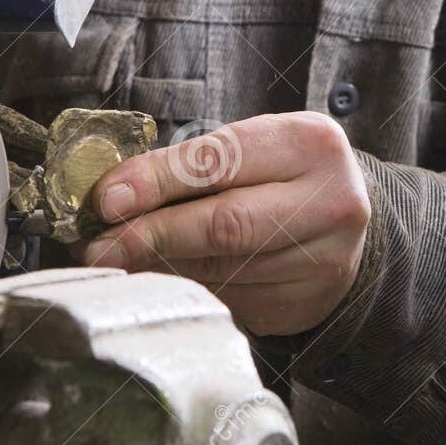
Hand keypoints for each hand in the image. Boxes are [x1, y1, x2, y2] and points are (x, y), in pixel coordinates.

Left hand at [77, 112, 371, 335]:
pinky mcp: (305, 301)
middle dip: (152, 235)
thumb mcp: (251, 147)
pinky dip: (190, 288)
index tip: (107, 199)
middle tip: (101, 247)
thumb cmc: (283, 173)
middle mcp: (329, 200)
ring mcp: (323, 258)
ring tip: (122, 260)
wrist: (345, 216)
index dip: (156, 182)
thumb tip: (112, 197)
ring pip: (222, 268)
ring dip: (162, 266)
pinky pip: (230, 299)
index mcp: (310, 143)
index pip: (219, 163)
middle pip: (225, 224)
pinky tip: (169, 277)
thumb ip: (191, 166)